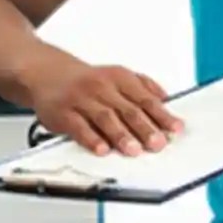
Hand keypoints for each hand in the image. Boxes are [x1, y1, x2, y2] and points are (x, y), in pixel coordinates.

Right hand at [25, 60, 183, 156]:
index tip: (175, 128)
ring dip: (121, 135)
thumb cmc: (86, 80)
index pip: (145, 98)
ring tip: (133, 150)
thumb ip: (142, 86)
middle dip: (145, 128)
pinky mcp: (63, 113)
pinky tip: (101, 149)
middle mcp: (102, 87)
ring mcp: (82, 100)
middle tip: (158, 143)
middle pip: (128, 109)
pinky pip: (79, 127)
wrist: (46, 72)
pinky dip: (91, 139)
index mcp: (119, 78)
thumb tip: (166, 100)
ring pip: (105, 118)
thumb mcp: (117, 75)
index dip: (162, 114)